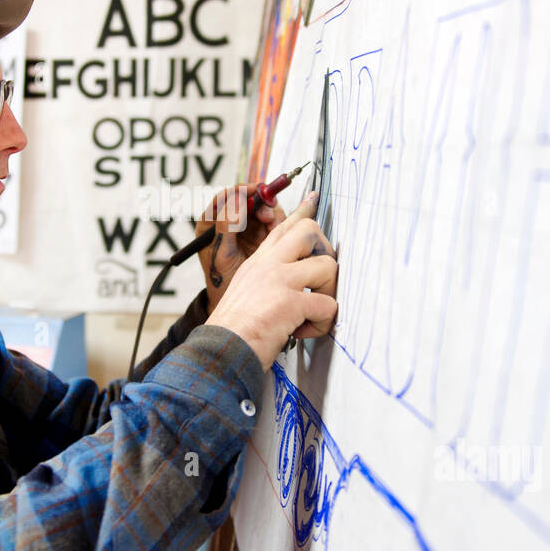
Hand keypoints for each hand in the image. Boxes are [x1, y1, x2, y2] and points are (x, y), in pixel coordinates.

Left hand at [196, 182, 281, 314]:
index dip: (241, 191)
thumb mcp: (221, 254)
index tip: (254, 191)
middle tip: (267, 215)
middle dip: (260, 203)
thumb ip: (227, 226)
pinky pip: (273, 220)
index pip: (225, 197)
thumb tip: (236, 200)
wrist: (237, 301)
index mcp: (211, 223)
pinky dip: (279, 223)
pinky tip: (278, 232)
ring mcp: (247, 227)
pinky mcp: (262, 234)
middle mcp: (229, 221)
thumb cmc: (221, 281)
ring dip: (271, 213)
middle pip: (247, 198)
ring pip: (262, 208)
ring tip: (273, 226)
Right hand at [205, 191, 337, 372]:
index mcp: (258, 262)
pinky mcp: (289, 302)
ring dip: (328, 294)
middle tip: (320, 280)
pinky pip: (329, 305)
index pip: (283, 227)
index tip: (314, 199)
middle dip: (325, 253)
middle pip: (310, 231)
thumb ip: (267, 280)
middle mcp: (268, 265)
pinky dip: (322, 324)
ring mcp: (279, 280)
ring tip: (310, 313)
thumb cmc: (233, 331)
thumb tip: (297, 280)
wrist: (220, 352)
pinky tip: (302, 332)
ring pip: (329, 266)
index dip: (303, 212)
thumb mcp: (245, 293)